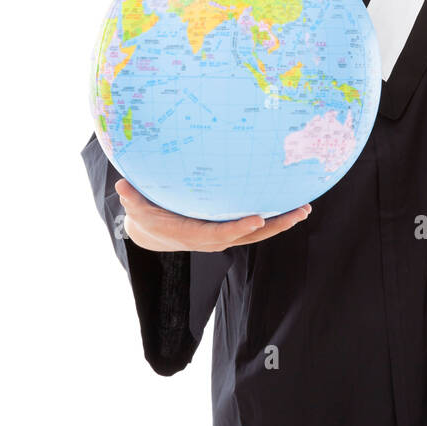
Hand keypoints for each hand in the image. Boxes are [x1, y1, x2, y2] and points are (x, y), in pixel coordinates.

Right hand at [114, 179, 311, 251]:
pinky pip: (256, 225)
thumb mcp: (138, 210)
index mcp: (196, 235)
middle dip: (276, 225)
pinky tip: (292, 204)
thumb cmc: (147, 217)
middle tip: (298, 212)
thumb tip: (121, 186)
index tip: (259, 217)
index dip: (241, 227)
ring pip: (258, 231)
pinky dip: (275, 217)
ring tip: (305, 208)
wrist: (154, 234)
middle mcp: (215, 238)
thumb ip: (133, 200)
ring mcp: (226, 234)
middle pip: (250, 234)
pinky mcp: (231, 229)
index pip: (222, 233)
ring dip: (282, 221)